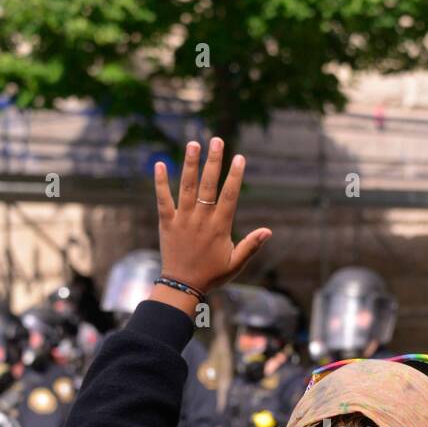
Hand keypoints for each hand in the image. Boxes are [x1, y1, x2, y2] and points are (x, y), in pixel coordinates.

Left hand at [154, 138, 271, 296]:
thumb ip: (251, 245)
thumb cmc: (211, 275)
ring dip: (190, 164)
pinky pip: (162, 199)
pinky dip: (160, 182)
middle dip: (214, 161)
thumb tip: (268, 231)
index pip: (229, 196)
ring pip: (187, 187)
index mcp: (219, 227)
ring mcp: (183, 219)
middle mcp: (201, 219)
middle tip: (217, 140)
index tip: (239, 157)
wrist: (182, 286)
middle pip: (208, 185)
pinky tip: (159, 164)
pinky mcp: (167, 222)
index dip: (235, 176)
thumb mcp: (236, 264)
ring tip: (193, 143)